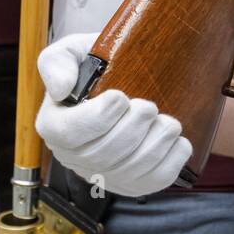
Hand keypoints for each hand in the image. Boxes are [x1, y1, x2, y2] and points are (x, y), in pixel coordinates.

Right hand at [36, 33, 191, 197]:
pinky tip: (176, 140)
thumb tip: (61, 89)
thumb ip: (57, 62)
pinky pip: (154, 181)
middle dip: (132, 129)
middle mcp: (75, 157)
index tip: (120, 97)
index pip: (68, 134)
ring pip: (131, 171)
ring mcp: (105, 174)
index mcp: (56, 125)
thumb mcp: (72, 51)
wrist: (130, 73)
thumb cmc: (98, 64)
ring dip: (155, 144)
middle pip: (102, 156)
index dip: (97, 119)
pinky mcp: (134, 183)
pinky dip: (171, 161)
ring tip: (168, 122)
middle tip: (149, 107)